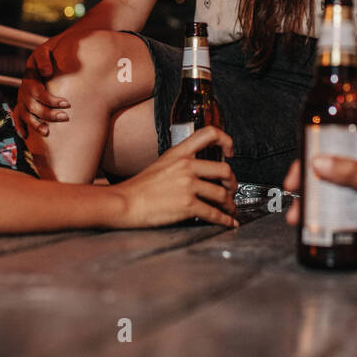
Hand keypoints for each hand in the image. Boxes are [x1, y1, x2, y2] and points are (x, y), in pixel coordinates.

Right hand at [13, 42, 69, 138]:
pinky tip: (25, 135)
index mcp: (30, 76)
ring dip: (35, 124)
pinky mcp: (22, 104)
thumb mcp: (47, 51)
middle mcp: (24, 88)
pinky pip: (17, 117)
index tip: (67, 104)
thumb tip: (46, 72)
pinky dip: (20, 126)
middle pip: (32, 105)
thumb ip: (45, 60)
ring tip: (47, 132)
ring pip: (25, 114)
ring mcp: (22, 97)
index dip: (51, 100)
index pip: (38, 92)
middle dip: (48, 113)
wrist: (46, 56)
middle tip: (65, 117)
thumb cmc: (50, 54)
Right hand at [111, 126, 238, 228]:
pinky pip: (214, 213)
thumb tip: (198, 171)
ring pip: (222, 194)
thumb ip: (180, 163)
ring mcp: (188, 185)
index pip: (209, 134)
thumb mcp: (161, 164)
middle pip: (224, 170)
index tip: (230, 151)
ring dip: (229, 203)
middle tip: (231, 189)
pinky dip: (224, 219)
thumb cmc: (139, 187)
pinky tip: (227, 222)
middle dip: (232, 182)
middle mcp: (186, 166)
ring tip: (229, 208)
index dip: (226, 141)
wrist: (124, 203)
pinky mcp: (188, 205)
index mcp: (179, 153)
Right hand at [282, 124, 356, 213]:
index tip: (305, 143)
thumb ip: (351, 172)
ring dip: (313, 193)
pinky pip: (338, 202)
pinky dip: (323, 208)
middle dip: (308, 170)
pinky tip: (312, 218)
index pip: (345, 130)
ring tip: (298, 211)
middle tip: (294, 184)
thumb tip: (320, 162)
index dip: (323, 133)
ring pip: (331, 182)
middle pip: (331, 157)